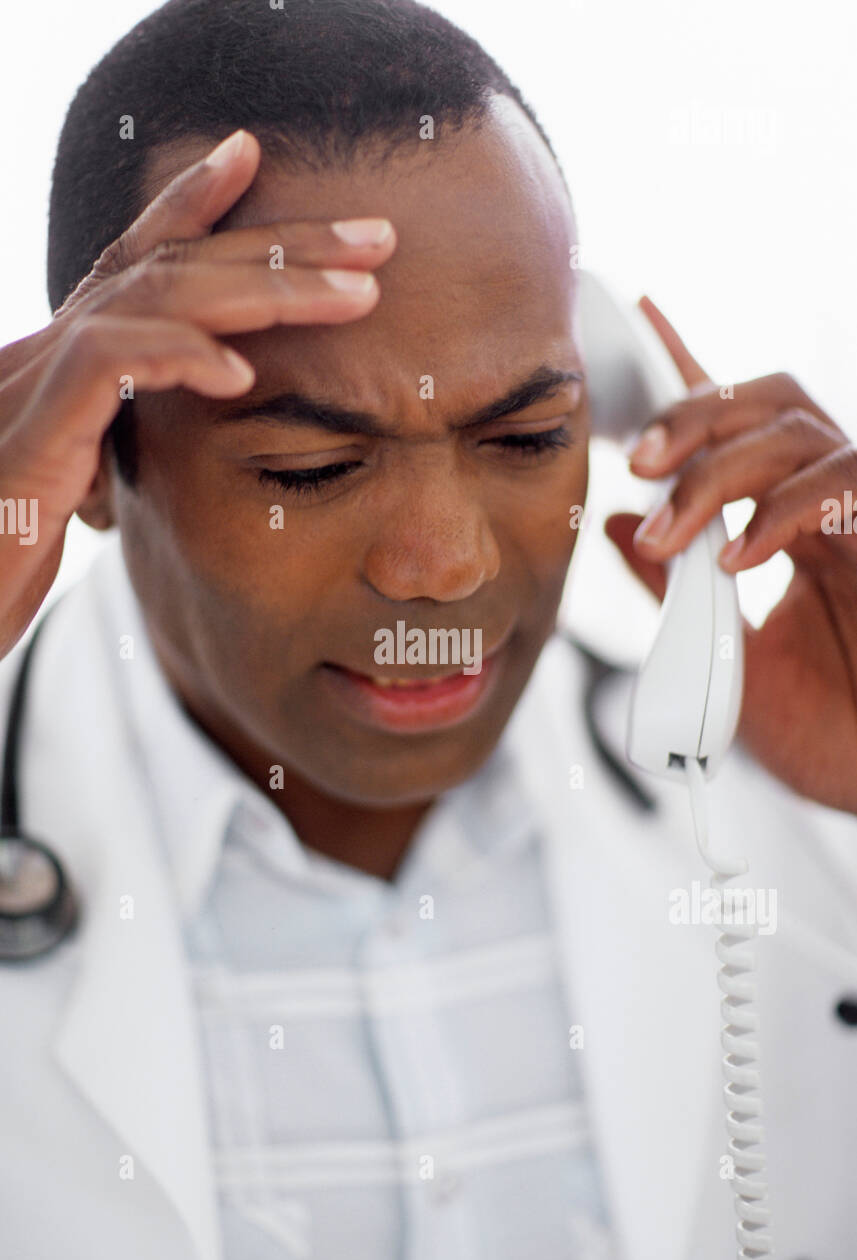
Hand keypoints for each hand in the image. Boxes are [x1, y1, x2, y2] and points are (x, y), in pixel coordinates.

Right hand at [0, 128, 395, 657]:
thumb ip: (115, 444)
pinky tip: (237, 371)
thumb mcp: (74, 488)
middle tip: (378, 237)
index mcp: (66, 362)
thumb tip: (165, 434)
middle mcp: (49, 354)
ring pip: (154, 297)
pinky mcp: (30, 436)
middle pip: (173, 266)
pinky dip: (176, 356)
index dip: (194, 203)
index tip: (256, 154)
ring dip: (263, 290)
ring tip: (353, 295)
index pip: (137, 263)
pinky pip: (107, 365)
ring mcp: (35, 387)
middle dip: (282, 245)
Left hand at [604, 295, 856, 815]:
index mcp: (786, 518)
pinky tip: (737, 555)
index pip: (737, 423)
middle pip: (766, 401)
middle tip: (635, 460)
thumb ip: (669, 583)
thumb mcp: (715, 654)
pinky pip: (848, 483)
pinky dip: (783, 508)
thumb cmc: (815, 730)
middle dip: (691, 414)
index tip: (638, 313)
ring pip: (797, 430)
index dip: (692, 362)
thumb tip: (617, 520)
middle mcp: (827, 503)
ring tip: (670, 529)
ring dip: (719, 469)